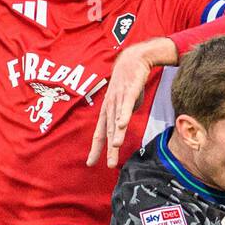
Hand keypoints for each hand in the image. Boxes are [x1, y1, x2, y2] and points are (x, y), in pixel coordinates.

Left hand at [87, 37, 176, 167]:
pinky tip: (122, 125)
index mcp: (108, 110)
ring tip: (115, 148)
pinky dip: (124, 115)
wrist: (133, 59)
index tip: (91, 163)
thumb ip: (124, 114)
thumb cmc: (129, 81)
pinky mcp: (129, 91)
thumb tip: (123, 124)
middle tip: (109, 165)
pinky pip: (126, 105)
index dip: (96, 149)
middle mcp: (110, 106)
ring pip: (116, 120)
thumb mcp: (125, 102)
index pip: (99, 133)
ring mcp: (118, 99)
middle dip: (108, 149)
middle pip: (108, 131)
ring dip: (116, 134)